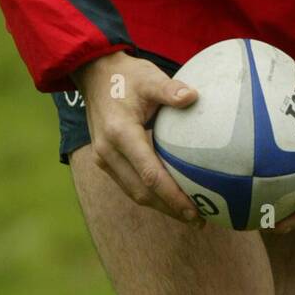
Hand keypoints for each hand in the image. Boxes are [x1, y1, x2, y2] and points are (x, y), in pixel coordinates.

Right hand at [71, 51, 205, 227]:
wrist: (94, 74)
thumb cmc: (126, 75)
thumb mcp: (149, 77)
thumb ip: (170, 89)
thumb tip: (194, 96)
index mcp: (119, 133)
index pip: (149, 174)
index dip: (173, 195)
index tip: (195, 209)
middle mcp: (108, 151)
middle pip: (141, 192)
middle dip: (170, 209)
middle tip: (199, 220)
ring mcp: (103, 158)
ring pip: (133, 192)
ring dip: (160, 206)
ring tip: (189, 215)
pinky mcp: (105, 159)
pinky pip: (128, 183)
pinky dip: (149, 194)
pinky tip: (170, 197)